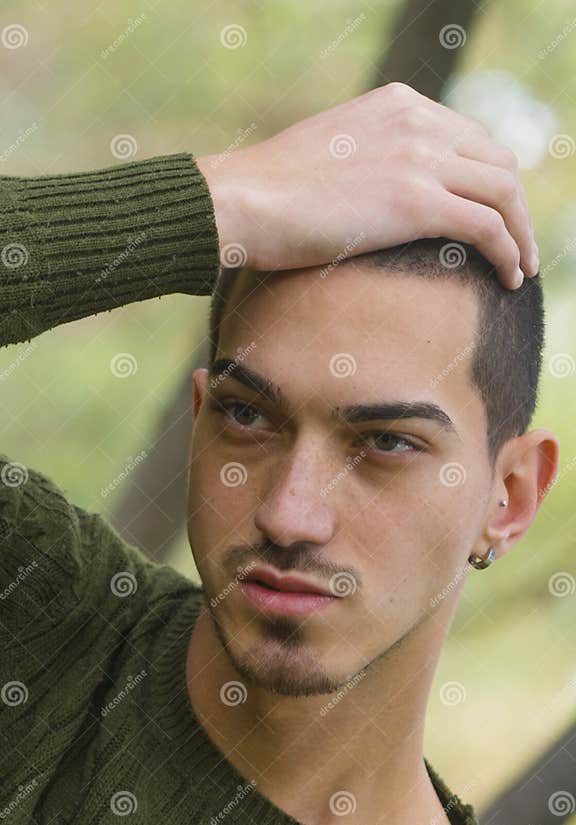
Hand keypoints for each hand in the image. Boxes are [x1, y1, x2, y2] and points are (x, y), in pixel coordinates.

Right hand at [196, 82, 537, 289]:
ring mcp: (420, 157)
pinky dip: (509, 252)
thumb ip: (370, 160)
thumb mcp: (332, 156)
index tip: (493, 215)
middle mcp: (417, 120)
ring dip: (521, 233)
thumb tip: (383, 194)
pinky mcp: (418, 201)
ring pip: (504, 192)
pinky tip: (509, 276)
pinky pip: (489, 226)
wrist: (241, 202)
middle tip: (517, 244)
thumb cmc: (271, 193)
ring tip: (521, 268)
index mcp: (398, 105)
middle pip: (497, 161)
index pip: (469, 139)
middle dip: (515, 206)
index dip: (489, 181)